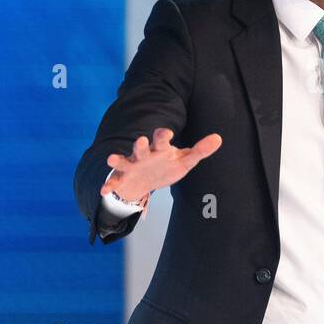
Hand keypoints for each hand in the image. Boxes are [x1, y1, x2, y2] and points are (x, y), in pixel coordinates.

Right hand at [100, 128, 221, 203]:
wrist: (146, 180)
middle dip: (140, 144)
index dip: (162, 135)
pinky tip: (104, 191)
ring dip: (118, 159)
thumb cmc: (167, 166)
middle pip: (141, 147)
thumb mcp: (185, 161)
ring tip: (111, 158)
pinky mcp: (123, 178)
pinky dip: (109, 185)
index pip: (161, 139)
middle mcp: (144, 154)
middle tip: (141, 140)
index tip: (166, 133)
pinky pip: (114, 181)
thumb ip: (200, 150)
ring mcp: (132, 166)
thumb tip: (219, 137)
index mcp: (160, 149)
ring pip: (124, 161)